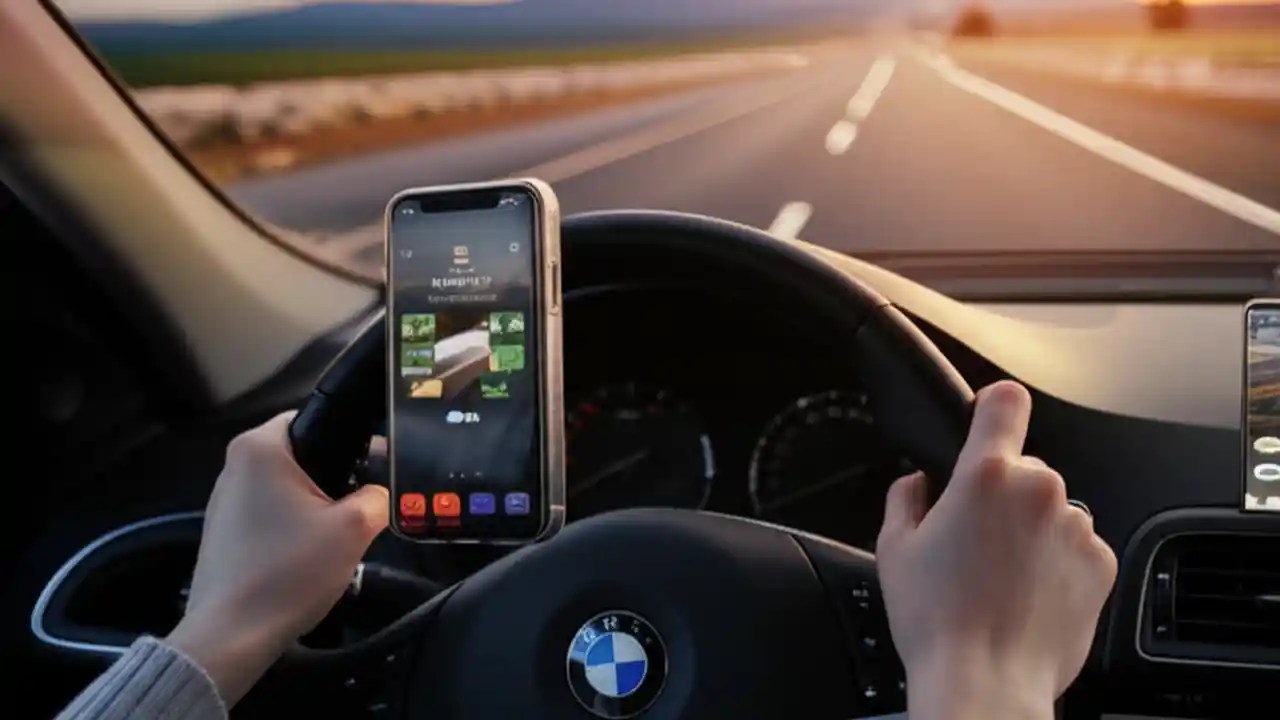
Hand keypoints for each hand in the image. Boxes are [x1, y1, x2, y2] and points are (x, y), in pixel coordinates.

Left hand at [166, 413, 387, 705]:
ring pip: (288, 488)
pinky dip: (294, 528)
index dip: (352, 435)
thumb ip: (379, 496)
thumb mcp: (354, 528)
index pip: (314, 415)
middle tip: (364, 504)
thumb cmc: (289, 571)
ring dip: (316, 506)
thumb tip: (383, 488)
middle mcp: (235, 465)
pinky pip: (271, 514)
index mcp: (260, 447)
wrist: (231, 635)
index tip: (375, 464)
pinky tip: (309, 557)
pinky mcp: (223, 533)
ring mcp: (223, 501)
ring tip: (339, 536)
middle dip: (336, 476)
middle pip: (302, 455)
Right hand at [876, 381, 1116, 719]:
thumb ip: (905, 498)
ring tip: (1001, 577)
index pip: (1005, 401)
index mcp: (984, 475)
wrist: (987, 682)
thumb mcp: (894, 549)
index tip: (990, 418)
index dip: (995, 406)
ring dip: (1031, 529)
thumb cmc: (937, 621)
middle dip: (1002, 494)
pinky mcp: (1100, 564)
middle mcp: (1038, 491)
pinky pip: (1075, 546)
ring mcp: (1075, 527)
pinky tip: (1027, 594)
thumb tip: (917, 484)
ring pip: (1051, 509)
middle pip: (1023, 468)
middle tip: (975, 540)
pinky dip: (1056, 562)